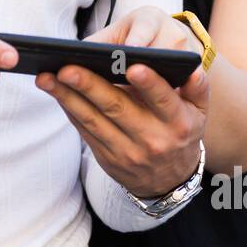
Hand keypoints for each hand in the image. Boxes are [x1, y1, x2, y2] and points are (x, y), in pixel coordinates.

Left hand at [35, 12, 208, 197]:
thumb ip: (198, 88)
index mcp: (177, 123)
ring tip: (47, 77)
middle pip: (117, 108)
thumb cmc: (181, 131)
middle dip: (90, 86)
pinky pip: (84, 131)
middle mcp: (152, 139)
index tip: (132, 66)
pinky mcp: (106, 157)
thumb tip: (192, 67)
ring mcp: (126, 151)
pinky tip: (54, 92)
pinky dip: (68, 110)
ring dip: (67, 98)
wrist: (168, 180)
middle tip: (68, 67)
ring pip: (93, 121)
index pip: (163, 100)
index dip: (149, 84)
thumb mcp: (199, 113)